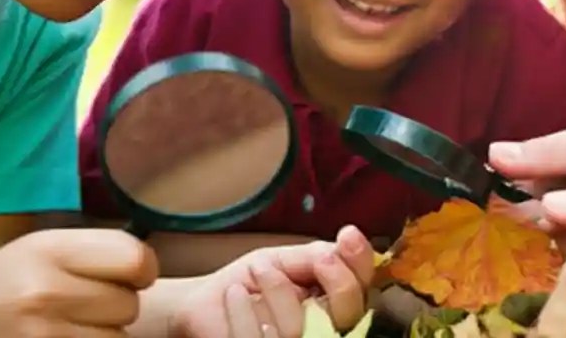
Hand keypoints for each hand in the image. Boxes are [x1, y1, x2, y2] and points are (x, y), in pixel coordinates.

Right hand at [0, 228, 157, 336]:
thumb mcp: (37, 250)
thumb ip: (93, 253)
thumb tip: (149, 268)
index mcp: (48, 250)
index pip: (135, 260)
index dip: (141, 271)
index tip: (130, 276)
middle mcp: (45, 293)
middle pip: (129, 307)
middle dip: (116, 309)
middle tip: (84, 307)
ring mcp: (41, 337)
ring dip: (103, 337)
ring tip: (68, 329)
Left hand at [170, 225, 374, 337]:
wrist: (204, 303)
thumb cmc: (249, 283)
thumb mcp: (283, 260)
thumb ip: (317, 255)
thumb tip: (350, 242)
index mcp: (331, 302)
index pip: (362, 288)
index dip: (361, 264)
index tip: (348, 236)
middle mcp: (321, 329)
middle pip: (347, 316)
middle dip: (337, 281)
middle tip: (319, 257)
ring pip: (299, 329)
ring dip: (279, 291)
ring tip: (257, 268)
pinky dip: (244, 313)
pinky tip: (235, 294)